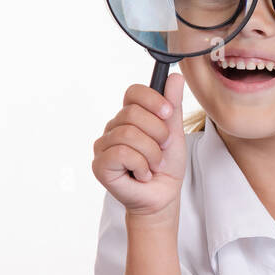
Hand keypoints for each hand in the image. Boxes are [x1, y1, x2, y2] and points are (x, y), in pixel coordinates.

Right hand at [91, 74, 187, 220]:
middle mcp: (113, 127)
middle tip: (162, 151)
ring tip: (154, 166)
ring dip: (151, 154)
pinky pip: (122, 153)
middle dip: (158, 134)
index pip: (133, 92)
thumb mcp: (174, 133)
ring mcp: (103, 145)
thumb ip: (172, 107)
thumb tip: (175, 77)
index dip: (152, 99)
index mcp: (130, 116)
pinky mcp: (100, 164)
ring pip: (129, 134)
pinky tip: (142, 174)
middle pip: (133, 113)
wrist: (162, 197)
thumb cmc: (166, 167)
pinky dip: (140, 165)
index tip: (168, 113)